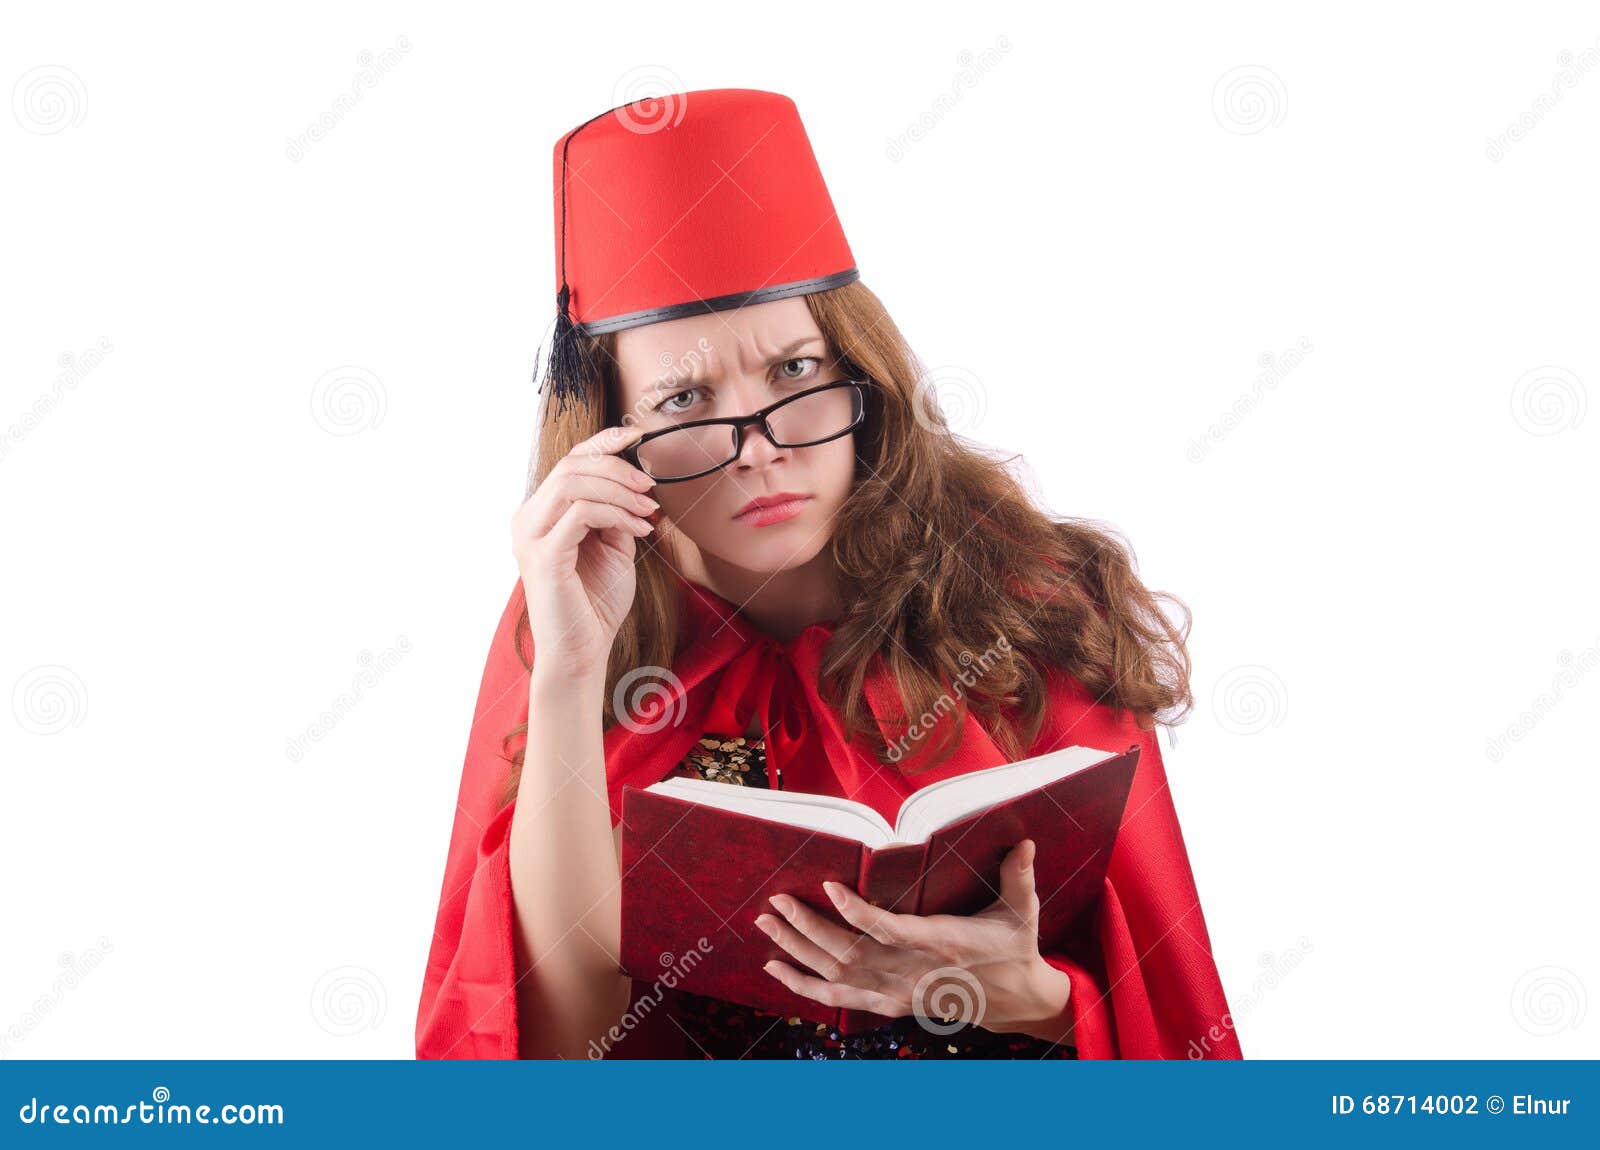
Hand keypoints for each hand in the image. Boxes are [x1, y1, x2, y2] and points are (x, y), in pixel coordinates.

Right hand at [510, 424, 659, 683]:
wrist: (583, 651)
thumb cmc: (596, 603)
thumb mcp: (613, 546)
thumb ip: (617, 512)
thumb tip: (636, 482)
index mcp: (541, 514)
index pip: (568, 462)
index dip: (602, 442)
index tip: (637, 435)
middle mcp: (528, 519)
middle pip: (571, 466)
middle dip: (617, 468)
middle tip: (650, 486)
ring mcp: (530, 536)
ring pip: (573, 483)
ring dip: (619, 491)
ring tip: (647, 510)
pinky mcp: (542, 554)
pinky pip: (581, 513)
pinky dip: (616, 514)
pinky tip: (640, 531)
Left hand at [755, 838, 1073, 1042]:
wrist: (1016, 1000)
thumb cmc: (1014, 946)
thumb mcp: (1021, 910)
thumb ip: (1018, 875)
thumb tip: (1025, 841)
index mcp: (941, 944)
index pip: (891, 931)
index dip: (858, 912)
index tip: (829, 886)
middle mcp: (911, 972)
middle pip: (850, 954)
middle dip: (808, 928)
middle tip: (776, 902)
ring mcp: (896, 992)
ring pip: (837, 975)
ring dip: (797, 950)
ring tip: (766, 923)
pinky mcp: (888, 1004)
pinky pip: (838, 999)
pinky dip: (805, 985)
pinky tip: (776, 968)